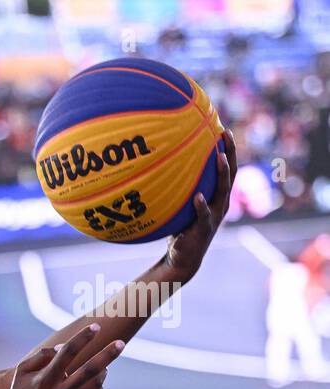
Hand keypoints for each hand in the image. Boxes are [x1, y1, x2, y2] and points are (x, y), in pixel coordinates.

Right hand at [0, 324, 122, 388]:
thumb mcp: (20, 372)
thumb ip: (40, 356)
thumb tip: (61, 347)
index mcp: (44, 379)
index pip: (67, 353)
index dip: (82, 337)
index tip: (95, 326)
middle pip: (90, 369)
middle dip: (107, 354)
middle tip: (121, 343)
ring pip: (96, 383)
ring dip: (103, 370)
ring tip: (103, 365)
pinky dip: (98, 386)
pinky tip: (95, 382)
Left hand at [160, 127, 236, 283]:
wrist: (182, 258)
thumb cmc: (179, 228)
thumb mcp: (180, 206)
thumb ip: (177, 189)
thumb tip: (158, 167)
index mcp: (218, 197)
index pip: (227, 169)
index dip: (229, 149)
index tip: (225, 129)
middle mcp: (221, 204)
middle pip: (231, 174)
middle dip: (231, 153)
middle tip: (226, 135)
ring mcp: (214, 217)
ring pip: (223, 192)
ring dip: (222, 174)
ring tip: (220, 158)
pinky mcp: (203, 230)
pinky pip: (203, 216)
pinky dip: (201, 206)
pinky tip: (197, 196)